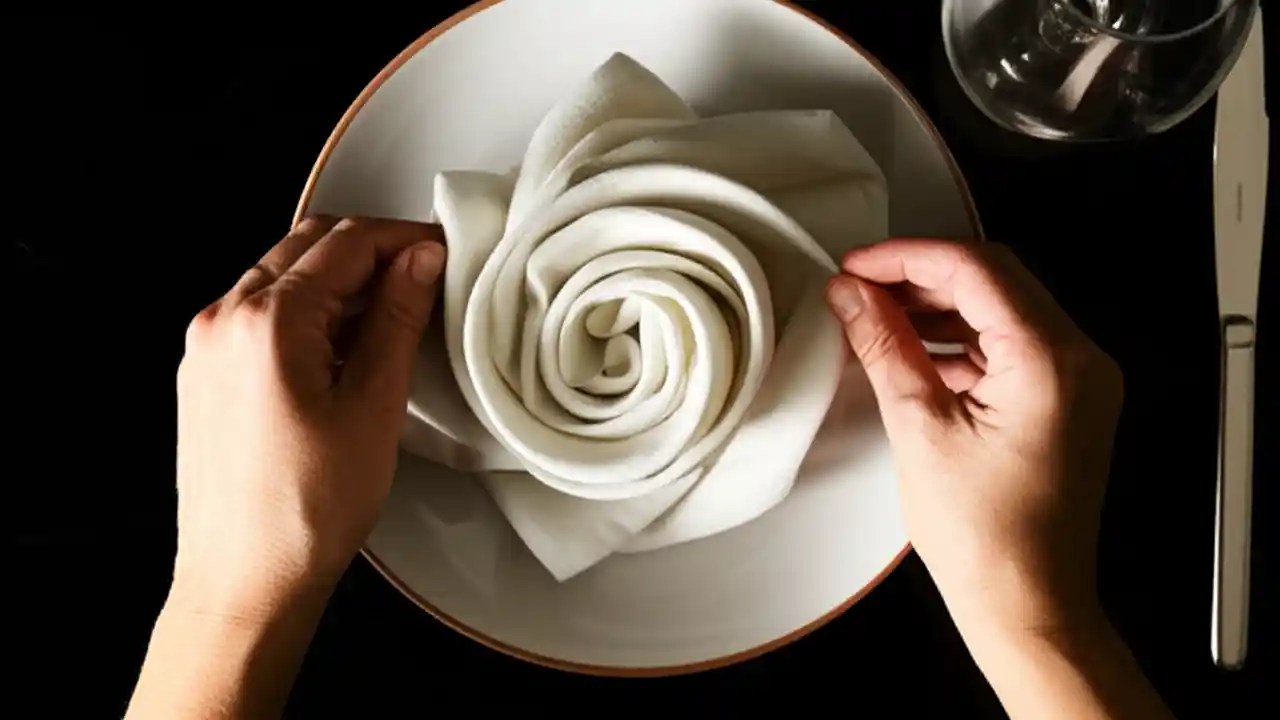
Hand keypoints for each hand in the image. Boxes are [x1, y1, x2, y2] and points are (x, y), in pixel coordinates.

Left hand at [172, 216, 445, 618]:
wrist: (244, 581)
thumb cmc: (308, 509)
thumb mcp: (373, 408)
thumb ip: (396, 320)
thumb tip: (420, 259)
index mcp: (265, 321)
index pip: (344, 244)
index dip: (402, 238)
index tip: (442, 250)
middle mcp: (222, 320)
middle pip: (306, 248)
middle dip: (368, 250)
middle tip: (422, 274)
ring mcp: (205, 348)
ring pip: (279, 277)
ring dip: (336, 279)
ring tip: (389, 311)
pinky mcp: (203, 376)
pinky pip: (257, 314)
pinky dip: (305, 310)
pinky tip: (342, 344)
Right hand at [825, 238, 1122, 639]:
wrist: (1026, 603)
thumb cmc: (987, 538)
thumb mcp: (918, 428)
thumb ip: (885, 347)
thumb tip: (853, 297)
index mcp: (1051, 361)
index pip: (976, 270)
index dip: (907, 258)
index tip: (859, 267)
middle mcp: (1079, 362)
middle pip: (994, 282)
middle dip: (921, 278)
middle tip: (860, 288)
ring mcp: (1078, 383)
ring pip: (1001, 312)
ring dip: (939, 309)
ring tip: (876, 319)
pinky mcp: (1065, 403)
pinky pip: (1010, 349)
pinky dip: (961, 343)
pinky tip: (912, 354)